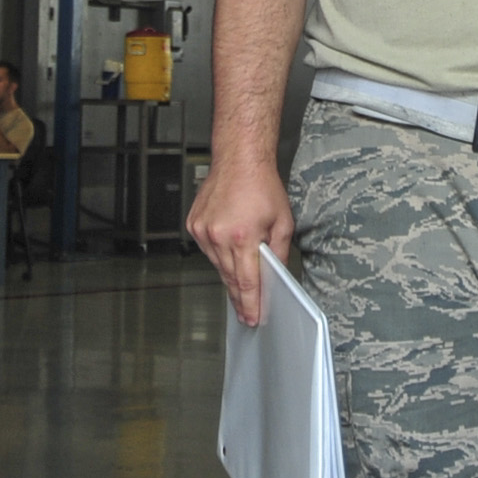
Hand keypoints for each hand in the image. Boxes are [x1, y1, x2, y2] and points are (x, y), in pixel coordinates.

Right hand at [188, 152, 295, 325]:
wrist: (239, 159)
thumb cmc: (261, 185)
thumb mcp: (283, 221)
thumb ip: (279, 253)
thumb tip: (276, 276)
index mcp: (242, 237)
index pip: (246, 281)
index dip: (250, 303)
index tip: (252, 318)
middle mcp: (219, 236)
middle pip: (230, 278)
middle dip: (240, 296)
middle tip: (247, 312)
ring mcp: (203, 231)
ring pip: (218, 265)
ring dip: (230, 274)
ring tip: (241, 280)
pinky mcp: (194, 225)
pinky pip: (208, 250)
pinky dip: (219, 254)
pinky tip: (229, 248)